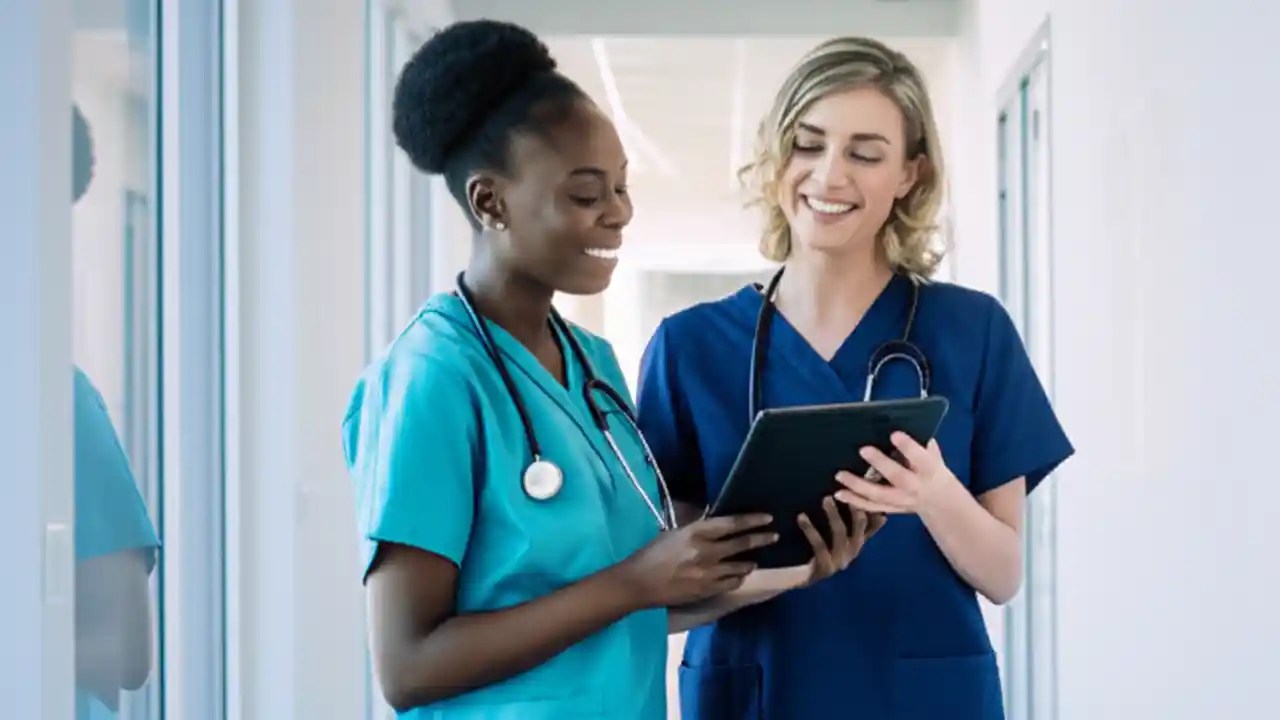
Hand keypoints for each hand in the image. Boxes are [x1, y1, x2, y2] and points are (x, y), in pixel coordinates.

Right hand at [616, 514, 778, 607]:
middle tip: (774, 536)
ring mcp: (709, 573)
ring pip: (740, 566)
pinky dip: (738, 577)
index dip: (752, 520)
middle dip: (761, 539)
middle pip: (742, 544)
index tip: (768, 518)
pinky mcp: (708, 590)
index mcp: (696, 532)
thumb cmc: (653, 553)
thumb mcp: (675, 533)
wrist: (639, 583)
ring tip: (754, 560)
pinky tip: (738, 575)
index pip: (732, 523)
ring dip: (750, 561)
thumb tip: (718, 524)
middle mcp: (706, 551)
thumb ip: (698, 529)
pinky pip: (732, 583)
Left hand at [796, 496, 885, 585]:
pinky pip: (819, 545)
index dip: (872, 512)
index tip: (868, 494)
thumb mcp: (838, 538)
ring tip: (826, 499)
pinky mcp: (824, 568)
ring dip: (834, 515)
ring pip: (840, 535)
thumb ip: (853, 525)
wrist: (799, 577)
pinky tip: (801, 517)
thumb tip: (873, 507)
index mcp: (855, 546)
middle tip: (845, 492)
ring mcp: (839, 562)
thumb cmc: (819, 552)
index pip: (870, 528)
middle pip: (859, 530)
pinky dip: (810, 529)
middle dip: (854, 510)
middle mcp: (851, 555)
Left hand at [835, 432, 956, 514]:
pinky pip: (871, 507)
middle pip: (897, 477)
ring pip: (879, 496)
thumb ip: (921, 443)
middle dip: (880, 463)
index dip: (908, 447)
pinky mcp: (891, 508)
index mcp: (929, 470)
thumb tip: (903, 424)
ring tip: (840, 475)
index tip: (894, 434)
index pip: (920, 457)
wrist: (942, 503)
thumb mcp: (934, 456)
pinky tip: (839, 493)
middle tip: (863, 449)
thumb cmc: (934, 472)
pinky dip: (855, 501)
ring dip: (858, 486)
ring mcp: (902, 500)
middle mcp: (915, 487)